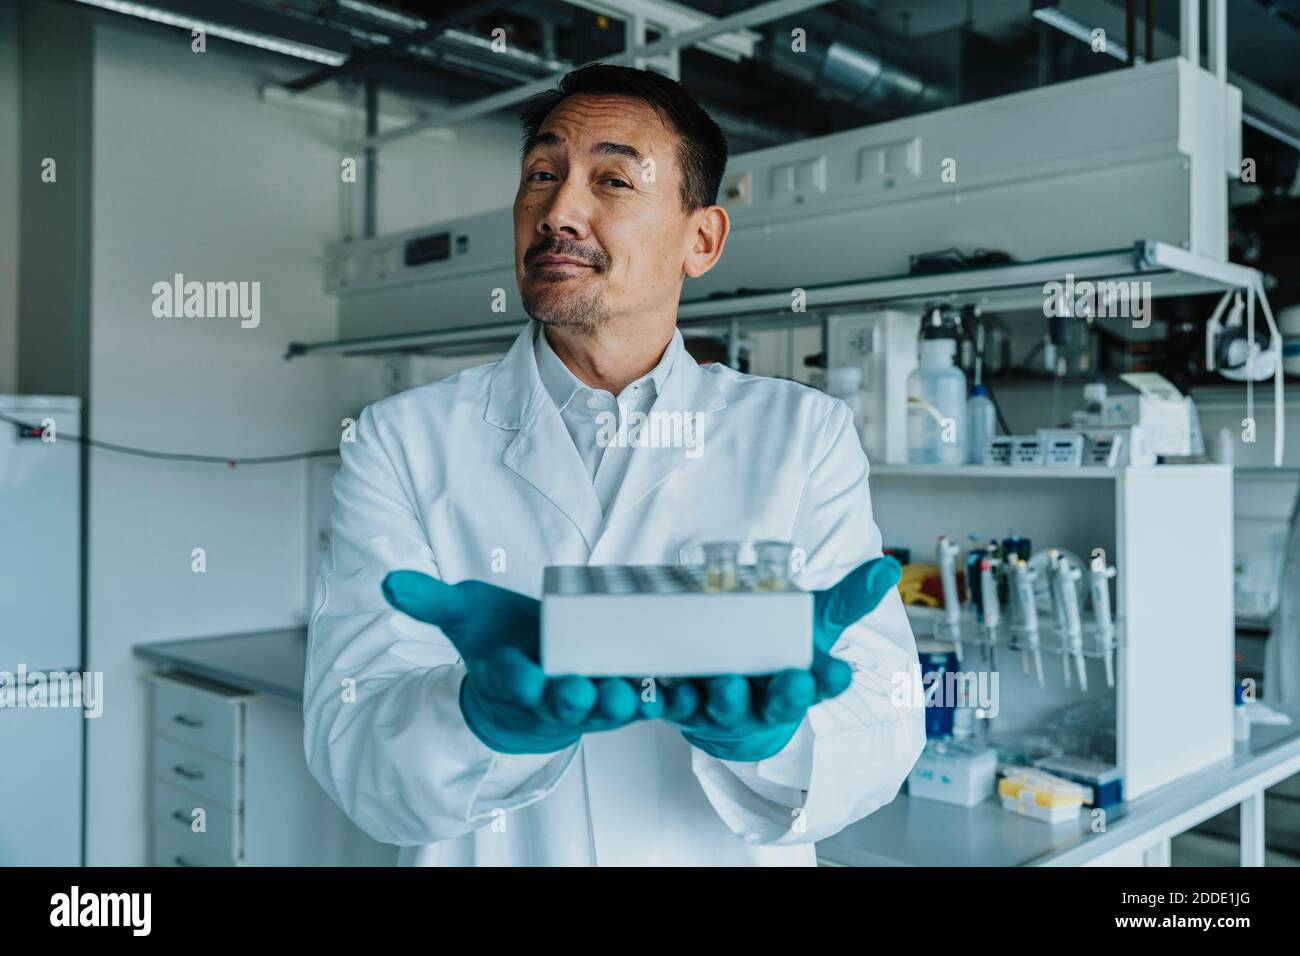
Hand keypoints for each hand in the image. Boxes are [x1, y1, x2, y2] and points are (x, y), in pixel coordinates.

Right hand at [382, 573, 661, 754]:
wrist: (531, 673)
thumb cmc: (499, 642)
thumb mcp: (463, 617)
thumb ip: (432, 602)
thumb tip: (388, 582)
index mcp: (510, 677)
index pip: (509, 681)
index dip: (515, 680)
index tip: (522, 679)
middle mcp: (549, 695)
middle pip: (560, 702)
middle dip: (570, 699)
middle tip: (580, 692)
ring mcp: (588, 699)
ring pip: (604, 708)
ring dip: (618, 704)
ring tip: (631, 695)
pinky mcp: (623, 696)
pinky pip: (645, 701)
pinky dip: (663, 698)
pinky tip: (683, 687)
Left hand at [668, 557, 901, 762]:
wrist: (734, 703)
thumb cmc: (776, 657)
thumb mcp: (813, 626)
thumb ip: (847, 599)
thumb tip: (887, 567)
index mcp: (796, 683)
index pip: (818, 684)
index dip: (827, 680)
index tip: (839, 672)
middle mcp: (761, 702)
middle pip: (775, 703)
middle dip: (785, 694)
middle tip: (792, 681)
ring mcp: (720, 707)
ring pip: (723, 706)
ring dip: (725, 696)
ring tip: (727, 682)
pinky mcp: (680, 707)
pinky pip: (669, 705)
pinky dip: (662, 699)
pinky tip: (658, 691)